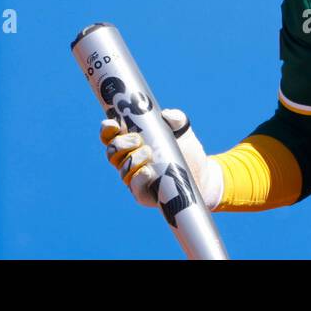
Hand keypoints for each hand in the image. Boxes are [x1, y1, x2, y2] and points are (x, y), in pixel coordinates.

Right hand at [100, 108, 223, 210]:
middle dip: (121, 144)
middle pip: (112, 152)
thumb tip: (167, 115)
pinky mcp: (145, 194)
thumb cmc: (187, 150)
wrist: (202, 174)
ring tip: (149, 152)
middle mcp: (129, 160)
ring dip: (132, 160)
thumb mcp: (183, 130)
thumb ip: (176, 118)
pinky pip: (135, 189)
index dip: (108, 129)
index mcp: (132, 142)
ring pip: (122, 169)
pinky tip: (147, 171)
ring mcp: (135, 178)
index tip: (114, 124)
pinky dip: (138, 179)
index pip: (111, 136)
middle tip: (137, 140)